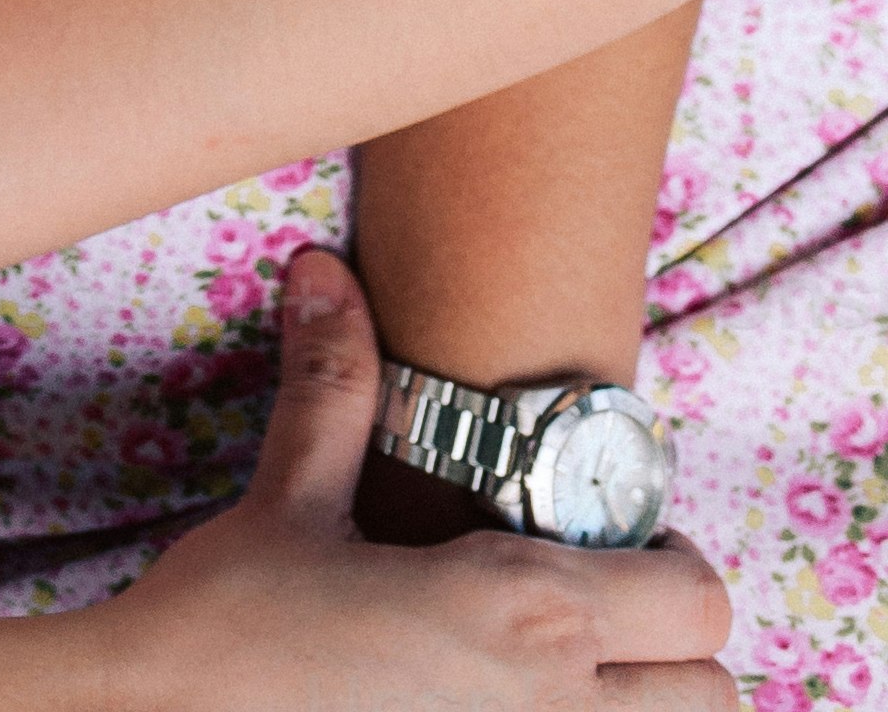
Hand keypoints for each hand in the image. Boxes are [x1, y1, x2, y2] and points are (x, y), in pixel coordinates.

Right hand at [99, 249, 731, 706]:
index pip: (694, 599)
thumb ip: (332, 387)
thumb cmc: (228, 631)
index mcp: (525, 617)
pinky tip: (495, 705)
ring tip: (554, 675)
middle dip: (671, 653)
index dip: (670, 566)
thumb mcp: (289, 502)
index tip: (611, 544)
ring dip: (633, 708)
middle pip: (713, 695)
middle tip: (596, 620)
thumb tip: (323, 272)